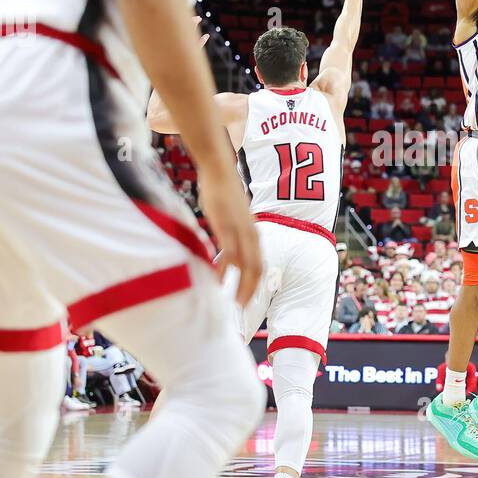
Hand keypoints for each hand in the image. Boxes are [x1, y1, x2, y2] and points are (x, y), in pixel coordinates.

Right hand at [197, 166, 261, 305]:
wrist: (219, 170)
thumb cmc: (224, 193)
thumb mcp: (233, 218)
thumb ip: (234, 234)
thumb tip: (229, 251)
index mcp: (253, 232)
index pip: (259, 264)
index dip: (254, 284)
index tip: (247, 299)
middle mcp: (251, 233)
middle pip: (257, 268)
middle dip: (250, 290)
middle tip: (242, 307)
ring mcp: (239, 230)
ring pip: (246, 264)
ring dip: (240, 284)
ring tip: (232, 300)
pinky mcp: (226, 225)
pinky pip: (229, 252)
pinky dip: (225, 269)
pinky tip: (218, 279)